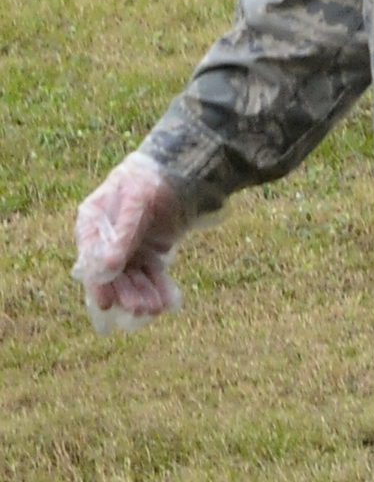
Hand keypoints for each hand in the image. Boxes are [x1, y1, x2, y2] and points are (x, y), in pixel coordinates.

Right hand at [75, 153, 187, 330]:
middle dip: (126, 292)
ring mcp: (129, 249)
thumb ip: (123, 232)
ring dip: (143, 294)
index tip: (106, 303)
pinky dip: (159, 288)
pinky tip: (168, 302)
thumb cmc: (146, 181)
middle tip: (139, 308)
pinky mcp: (150, 253)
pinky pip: (152, 274)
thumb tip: (108, 266)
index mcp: (92, 226)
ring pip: (134, 277)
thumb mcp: (135, 201)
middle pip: (114, 274)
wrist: (175, 172)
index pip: (91, 260)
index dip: (98, 284)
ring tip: (154, 309)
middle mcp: (108, 243)